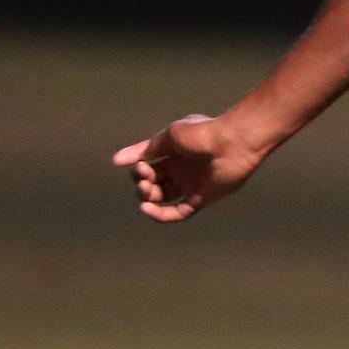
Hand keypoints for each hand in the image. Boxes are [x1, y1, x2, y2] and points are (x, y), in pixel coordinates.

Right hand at [110, 113, 271, 221]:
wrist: (231, 142)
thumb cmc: (201, 133)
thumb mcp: (168, 137)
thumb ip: (145, 150)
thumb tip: (117, 161)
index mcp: (172, 152)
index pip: (147, 164)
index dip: (138, 167)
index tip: (136, 164)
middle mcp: (180, 170)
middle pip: (152, 182)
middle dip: (142, 181)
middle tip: (145, 175)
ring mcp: (190, 186)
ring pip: (161, 198)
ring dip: (148, 196)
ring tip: (146, 188)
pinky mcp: (200, 200)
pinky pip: (177, 213)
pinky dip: (160, 214)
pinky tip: (146, 209)